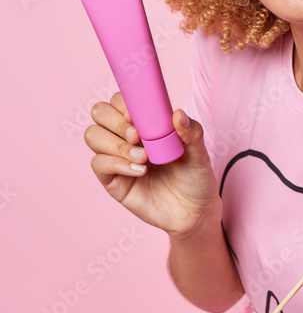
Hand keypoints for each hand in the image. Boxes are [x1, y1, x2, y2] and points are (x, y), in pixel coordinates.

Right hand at [84, 93, 219, 238]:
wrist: (194, 212)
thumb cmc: (195, 179)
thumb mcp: (199, 154)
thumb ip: (192, 133)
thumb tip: (178, 114)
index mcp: (145, 123)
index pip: (120, 100)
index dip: (123, 102)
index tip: (137, 114)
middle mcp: (126, 137)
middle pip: (99, 112)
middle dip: (116, 121)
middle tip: (138, 136)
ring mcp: (117, 158)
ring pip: (93, 135)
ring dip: (116, 144)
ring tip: (143, 157)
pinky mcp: (112, 180)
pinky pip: (98, 164)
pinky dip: (117, 164)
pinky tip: (140, 171)